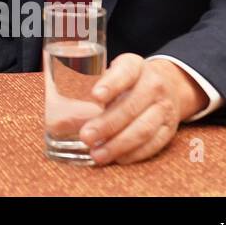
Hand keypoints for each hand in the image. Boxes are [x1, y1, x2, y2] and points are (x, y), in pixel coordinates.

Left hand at [78, 54, 206, 165]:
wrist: (169, 85)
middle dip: (107, 124)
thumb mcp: (113, 72)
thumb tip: (56, 110)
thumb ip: (90, 84)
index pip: (125, 72)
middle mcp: (153, 84)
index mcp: (135, 65)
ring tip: (97, 154)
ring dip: (118, 144)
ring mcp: (164, 108)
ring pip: (143, 128)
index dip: (111, 84)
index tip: (95, 95)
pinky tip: (117, 159)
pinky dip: (134, 154)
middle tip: (85, 136)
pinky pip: (153, 144)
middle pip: (131, 106)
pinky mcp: (169, 128)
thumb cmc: (128, 80)